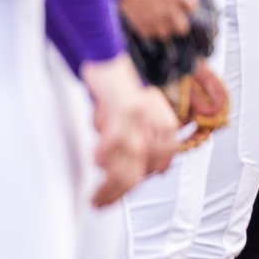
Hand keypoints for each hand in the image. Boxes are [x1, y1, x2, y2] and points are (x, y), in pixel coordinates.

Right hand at [80, 55, 171, 205]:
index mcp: (163, 125)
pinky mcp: (125, 108)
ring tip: (96, 198)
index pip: (158, 165)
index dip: (137, 183)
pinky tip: (96, 162)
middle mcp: (155, 124)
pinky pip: (116, 141)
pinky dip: (105, 154)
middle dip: (118, 194)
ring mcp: (141, 118)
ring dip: (109, 186)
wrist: (108, 54)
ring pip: (128, 163)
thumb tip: (122, 166)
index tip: (118, 195)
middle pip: (140, 172)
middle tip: (101, 205)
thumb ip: (131, 137)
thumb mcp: (130, 113)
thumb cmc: (117, 85)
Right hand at [118, 0, 198, 40]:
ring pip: (165, 34)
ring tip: (155, 18)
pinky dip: (146, 28)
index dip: (186, 5)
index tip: (179, 1)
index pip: (192, 8)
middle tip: (170, 16)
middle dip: (177, 23)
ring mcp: (155, 18)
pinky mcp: (140, 23)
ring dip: (161, 27)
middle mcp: (169, 9)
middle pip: (182, 28)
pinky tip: (143, 18)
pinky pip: (148, 34)